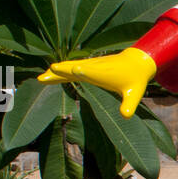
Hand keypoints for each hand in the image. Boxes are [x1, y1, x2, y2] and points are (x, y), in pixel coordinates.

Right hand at [39, 47, 157, 117]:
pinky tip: (48, 75)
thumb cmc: (135, 79)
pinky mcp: (87, 67)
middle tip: (49, 72)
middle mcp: (95, 67)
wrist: (135, 62)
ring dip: (56, 72)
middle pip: (76, 69)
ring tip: (41, 78)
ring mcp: (90, 66)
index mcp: (106, 73)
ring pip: (70, 68)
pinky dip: (59, 72)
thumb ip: (129, 104)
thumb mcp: (135, 93)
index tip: (75, 70)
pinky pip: (70, 69)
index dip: (85, 71)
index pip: (93, 72)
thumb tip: (126, 116)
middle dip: (64, 71)